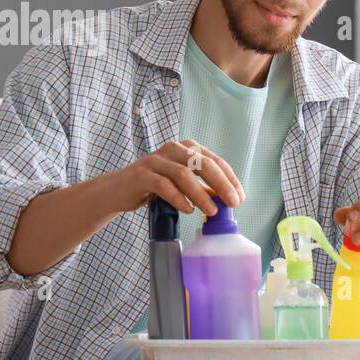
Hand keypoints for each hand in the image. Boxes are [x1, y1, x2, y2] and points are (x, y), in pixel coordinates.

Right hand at [110, 139, 243, 215]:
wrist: (118, 189)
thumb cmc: (155, 186)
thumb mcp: (182, 183)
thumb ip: (202, 186)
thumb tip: (227, 200)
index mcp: (187, 148)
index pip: (215, 161)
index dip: (230, 180)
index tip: (240, 198)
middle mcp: (173, 149)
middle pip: (203, 163)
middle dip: (222, 184)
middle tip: (233, 204)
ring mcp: (156, 160)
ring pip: (184, 174)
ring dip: (201, 194)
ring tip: (211, 211)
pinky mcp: (142, 174)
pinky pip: (164, 185)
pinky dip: (178, 199)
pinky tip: (187, 210)